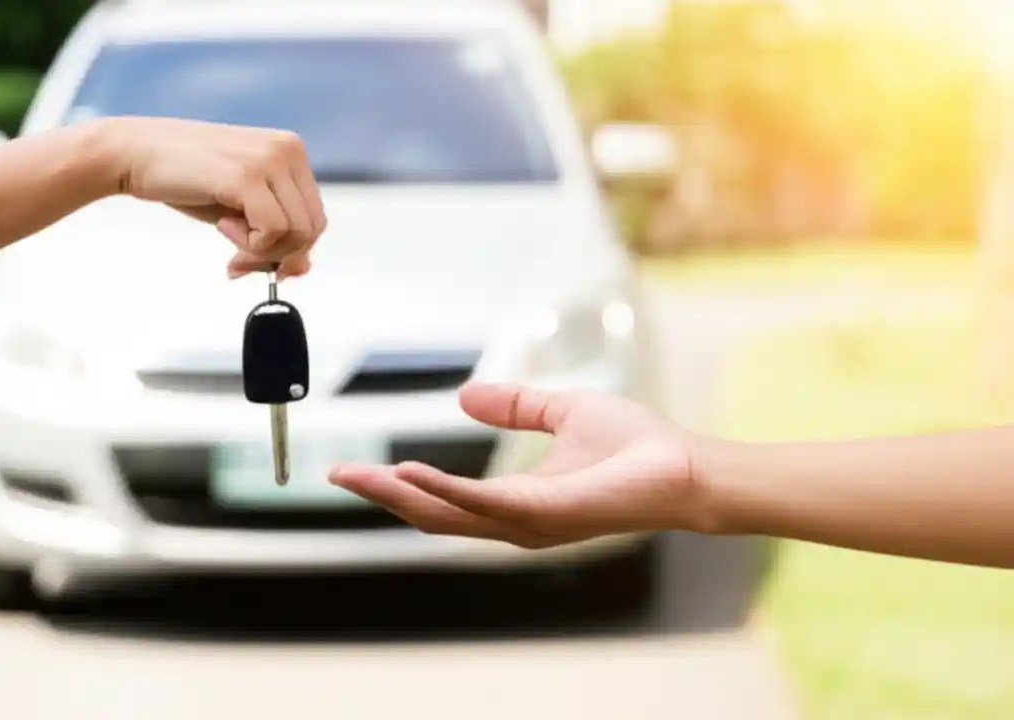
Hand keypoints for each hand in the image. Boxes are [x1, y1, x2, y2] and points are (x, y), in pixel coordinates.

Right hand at [105, 117, 326, 278]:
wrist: (135, 153)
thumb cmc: (186, 178)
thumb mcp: (239, 209)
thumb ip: (275, 234)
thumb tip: (303, 269)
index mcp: (291, 151)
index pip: (316, 218)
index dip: (290, 250)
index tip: (255, 259)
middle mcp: (287, 150)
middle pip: (312, 229)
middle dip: (277, 256)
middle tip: (238, 262)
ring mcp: (269, 160)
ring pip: (296, 233)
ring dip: (260, 250)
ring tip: (226, 233)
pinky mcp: (246, 175)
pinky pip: (272, 230)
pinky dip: (249, 243)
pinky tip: (221, 225)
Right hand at [328, 382, 707, 548]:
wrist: (685, 467)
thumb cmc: (636, 447)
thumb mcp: (563, 411)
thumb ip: (518, 407)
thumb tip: (464, 398)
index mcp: (514, 503)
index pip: (443, 500)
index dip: (399, 486)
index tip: (358, 469)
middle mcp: (513, 521)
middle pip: (432, 514)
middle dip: (382, 496)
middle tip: (338, 472)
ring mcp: (527, 522)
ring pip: (446, 514)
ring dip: (399, 495)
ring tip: (358, 474)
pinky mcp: (544, 514)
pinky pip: (482, 504)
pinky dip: (443, 489)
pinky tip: (410, 472)